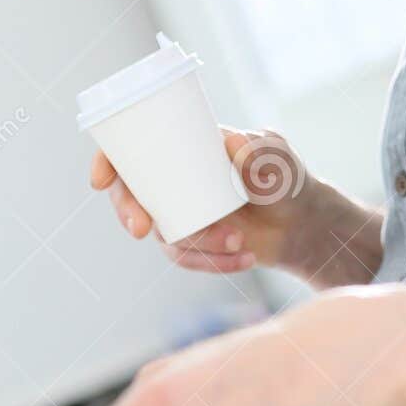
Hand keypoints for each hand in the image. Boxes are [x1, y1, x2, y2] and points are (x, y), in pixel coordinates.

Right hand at [91, 128, 312, 275]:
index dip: (109, 160)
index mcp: (186, 147)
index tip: (101, 179)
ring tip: (238, 241)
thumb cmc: (286, 178)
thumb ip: (258, 152)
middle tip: (142, 227)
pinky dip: (212, 262)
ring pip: (161, 233)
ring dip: (194, 242)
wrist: (304, 223)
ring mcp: (181, 214)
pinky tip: (246, 259)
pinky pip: (185, 258)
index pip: (134, 148)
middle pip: (130, 195)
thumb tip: (231, 143)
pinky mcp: (193, 243)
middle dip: (128, 212)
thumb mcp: (277, 159)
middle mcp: (174, 181)